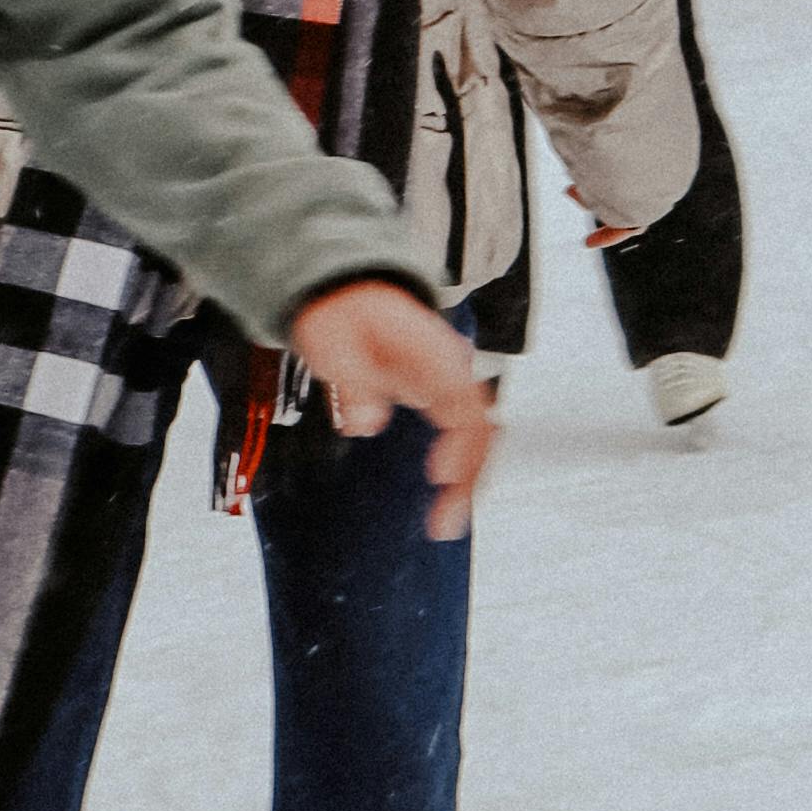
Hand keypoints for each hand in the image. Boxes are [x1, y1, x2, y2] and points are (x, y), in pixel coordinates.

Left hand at [288, 278, 494, 535]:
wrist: (344, 287)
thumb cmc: (339, 312)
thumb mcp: (331, 341)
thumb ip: (352, 382)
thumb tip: (364, 424)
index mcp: (431, 355)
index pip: (466, 407)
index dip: (463, 446)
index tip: (442, 478)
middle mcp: (448, 367)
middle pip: (480, 426)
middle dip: (470, 477)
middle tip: (445, 523)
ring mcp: (445, 378)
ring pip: (475, 431)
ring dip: (468, 475)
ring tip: (446, 519)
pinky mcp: (436, 390)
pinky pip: (460, 429)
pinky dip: (458, 462)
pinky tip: (444, 490)